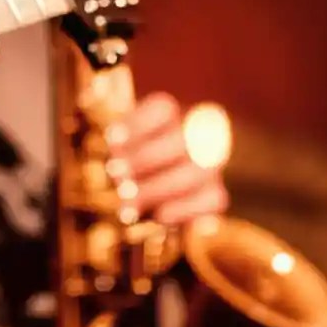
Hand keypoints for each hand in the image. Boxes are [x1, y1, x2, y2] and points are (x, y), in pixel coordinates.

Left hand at [105, 92, 228, 224]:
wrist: (154, 190)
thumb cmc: (130, 164)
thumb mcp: (121, 151)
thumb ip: (120, 152)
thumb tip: (115, 161)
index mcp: (173, 114)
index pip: (163, 109)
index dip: (137, 125)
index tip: (111, 141)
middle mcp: (197, 136)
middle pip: (179, 141)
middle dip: (144, 159)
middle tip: (115, 173)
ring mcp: (210, 165)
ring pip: (193, 173)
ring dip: (156, 189)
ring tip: (127, 201)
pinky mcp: (215, 194)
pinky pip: (213, 200)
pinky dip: (185, 209)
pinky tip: (159, 216)